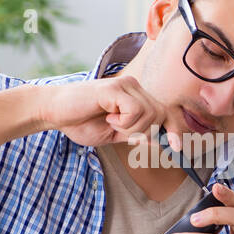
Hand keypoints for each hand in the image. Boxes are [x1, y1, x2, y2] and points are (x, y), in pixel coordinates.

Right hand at [40, 75, 186, 151]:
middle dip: (144, 131)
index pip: (166, 111)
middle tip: (119, 130)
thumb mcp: (114, 134)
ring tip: (109, 121)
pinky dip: (123, 121)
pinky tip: (107, 116)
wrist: (53, 113)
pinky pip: (135, 110)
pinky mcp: (115, 89)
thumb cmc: (80, 122)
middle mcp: (134, 86)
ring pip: (149, 113)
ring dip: (130, 127)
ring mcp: (125, 85)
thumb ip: (136, 134)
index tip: (179, 148)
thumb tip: (161, 141)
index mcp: (135, 96)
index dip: (175, 129)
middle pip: (160, 114)